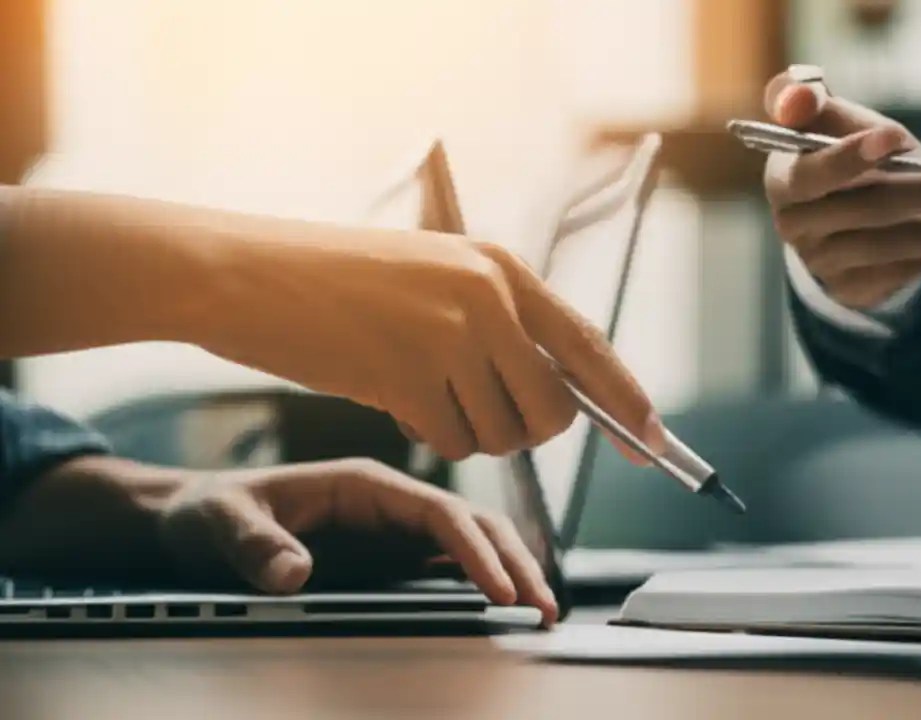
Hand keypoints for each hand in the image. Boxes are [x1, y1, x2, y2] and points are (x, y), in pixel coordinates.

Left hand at [159, 458, 558, 624]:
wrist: (193, 519)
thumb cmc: (210, 511)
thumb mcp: (222, 523)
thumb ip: (255, 546)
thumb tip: (295, 574)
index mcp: (364, 485)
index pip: (440, 513)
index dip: (475, 550)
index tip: (499, 589)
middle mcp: (389, 506)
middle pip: (471, 526)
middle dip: (514, 561)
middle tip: (544, 607)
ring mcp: (391, 534)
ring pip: (469, 546)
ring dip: (508, 573)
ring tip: (539, 611)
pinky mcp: (386, 561)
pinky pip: (445, 571)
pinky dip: (480, 587)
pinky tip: (502, 611)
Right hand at [205, 216, 662, 463]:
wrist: (247, 272)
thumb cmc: (337, 278)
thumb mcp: (436, 277)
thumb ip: (499, 325)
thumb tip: (556, 399)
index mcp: (503, 268)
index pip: (591, 346)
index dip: (628, 400)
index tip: (654, 442)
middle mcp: (489, 299)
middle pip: (553, 410)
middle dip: (526, 431)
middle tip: (477, 411)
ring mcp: (450, 337)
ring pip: (501, 434)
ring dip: (468, 430)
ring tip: (418, 384)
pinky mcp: (407, 376)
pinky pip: (449, 441)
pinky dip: (426, 431)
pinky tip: (389, 390)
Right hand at [762, 68, 920, 308]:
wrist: (840, 216)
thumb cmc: (840, 153)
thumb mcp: (827, 122)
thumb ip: (806, 98)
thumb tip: (798, 96)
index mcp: (784, 179)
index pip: (811, 172)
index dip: (850, 156)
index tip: (896, 138)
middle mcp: (794, 226)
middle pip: (867, 209)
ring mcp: (820, 262)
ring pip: (888, 245)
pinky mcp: (847, 288)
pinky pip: (895, 274)